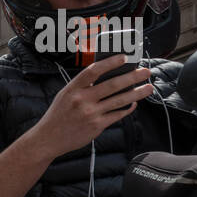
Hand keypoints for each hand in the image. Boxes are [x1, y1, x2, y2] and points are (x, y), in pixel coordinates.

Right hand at [31, 56, 153, 158]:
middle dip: (132, 77)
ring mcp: (90, 113)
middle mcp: (81, 100)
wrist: (48, 139)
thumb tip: (107, 77)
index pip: (93, 71)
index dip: (110, 63)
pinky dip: (127, 108)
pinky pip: (117, 115)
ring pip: (119, 100)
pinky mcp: (96, 126)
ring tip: (148, 87)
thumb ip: (83, 87)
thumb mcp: (65, 96)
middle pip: (112, 85)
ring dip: (137, 93)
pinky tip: (134, 103)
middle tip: (145, 72)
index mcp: (72, 89)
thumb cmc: (58, 115)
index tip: (124, 57)